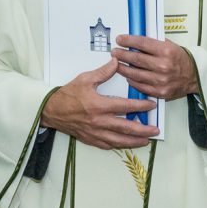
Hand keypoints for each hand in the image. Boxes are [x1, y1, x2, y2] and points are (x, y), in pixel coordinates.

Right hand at [40, 59, 158, 149]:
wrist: (51, 110)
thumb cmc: (68, 95)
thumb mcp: (85, 79)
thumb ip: (103, 72)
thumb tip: (117, 62)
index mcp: (99, 105)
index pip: (125, 107)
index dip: (140, 106)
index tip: (151, 105)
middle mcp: (99, 121)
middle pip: (126, 128)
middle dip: (143, 129)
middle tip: (155, 129)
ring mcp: (95, 132)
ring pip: (119, 140)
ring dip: (134, 141)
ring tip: (146, 140)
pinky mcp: (90, 139)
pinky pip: (108, 145)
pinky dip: (119, 145)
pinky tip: (127, 144)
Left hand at [113, 35, 200, 99]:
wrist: (194, 77)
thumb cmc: (181, 60)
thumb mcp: (170, 46)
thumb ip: (153, 43)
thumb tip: (134, 41)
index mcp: (166, 51)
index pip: (142, 43)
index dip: (128, 41)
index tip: (120, 39)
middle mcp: (163, 66)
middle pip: (136, 59)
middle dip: (122, 55)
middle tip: (114, 52)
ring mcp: (160, 80)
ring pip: (135, 74)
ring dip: (123, 69)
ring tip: (116, 64)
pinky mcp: (159, 92)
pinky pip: (140, 86)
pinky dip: (132, 81)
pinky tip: (127, 77)